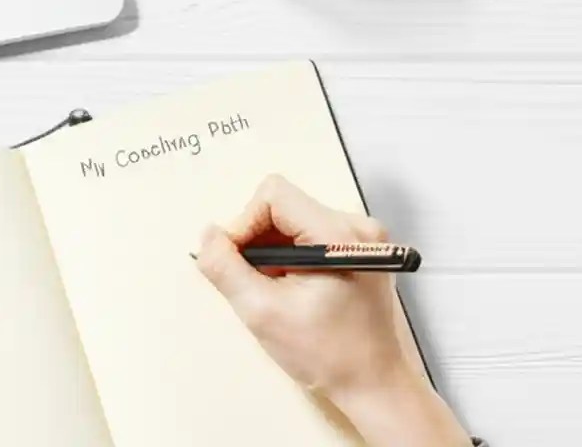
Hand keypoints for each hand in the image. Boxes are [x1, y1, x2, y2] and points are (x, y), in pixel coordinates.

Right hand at [195, 175, 469, 446]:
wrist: (373, 386)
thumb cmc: (327, 354)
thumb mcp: (262, 313)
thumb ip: (225, 268)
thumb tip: (208, 236)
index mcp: (339, 236)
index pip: (274, 196)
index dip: (244, 223)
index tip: (235, 261)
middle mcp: (357, 227)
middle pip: (285, 207)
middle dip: (257, 240)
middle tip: (252, 282)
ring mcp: (363, 239)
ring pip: (295, 222)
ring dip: (273, 252)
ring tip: (274, 290)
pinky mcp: (360, 252)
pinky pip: (311, 236)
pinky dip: (290, 258)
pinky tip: (291, 290)